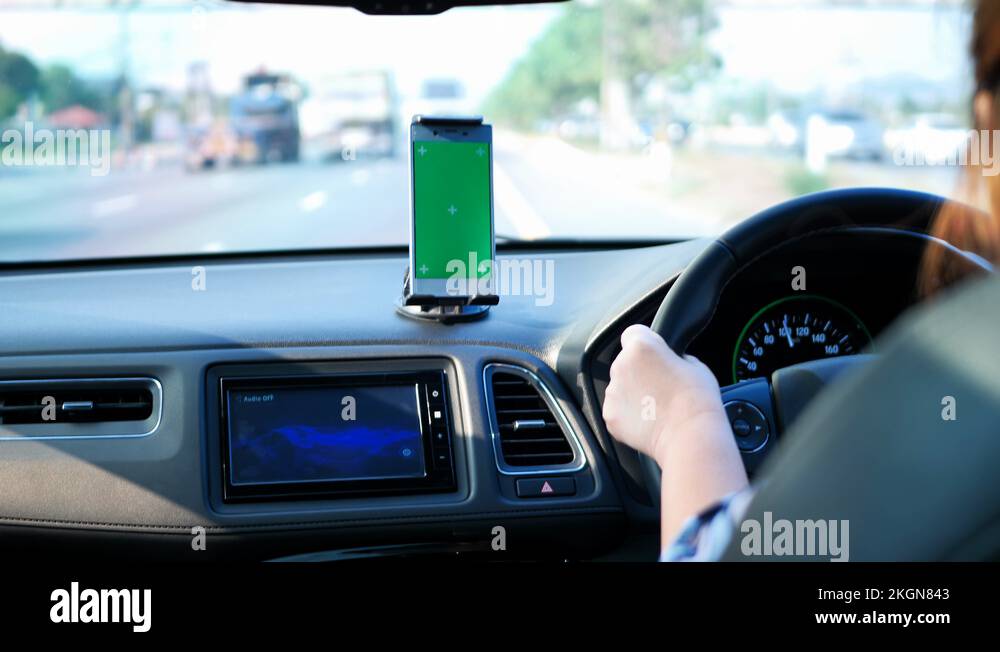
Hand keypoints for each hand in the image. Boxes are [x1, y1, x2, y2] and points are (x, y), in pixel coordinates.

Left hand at [602, 324, 727, 464]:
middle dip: (640, 371)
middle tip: (661, 385)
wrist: (689, 436)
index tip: (654, 353)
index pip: (633, 332)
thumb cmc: (696, 400)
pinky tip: (649, 420)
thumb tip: (670, 362)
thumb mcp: (695, 365)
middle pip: (625, 361)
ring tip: (657, 406)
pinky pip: (617, 409)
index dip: (645, 342)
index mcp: (642, 347)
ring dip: (633, 392)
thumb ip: (674, 357)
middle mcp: (621, 366)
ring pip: (620, 386)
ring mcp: (613, 392)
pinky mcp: (610, 415)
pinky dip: (628, 414)